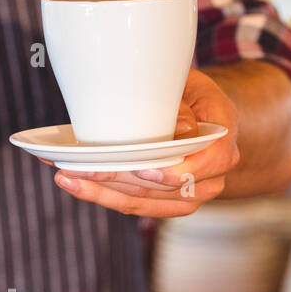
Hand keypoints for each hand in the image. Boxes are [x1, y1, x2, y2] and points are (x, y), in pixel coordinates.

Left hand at [49, 69, 240, 217]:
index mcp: (223, 139)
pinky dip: (103, 196)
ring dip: (102, 192)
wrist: (201, 116)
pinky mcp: (167, 204)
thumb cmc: (191, 95)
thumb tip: (180, 127)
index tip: (144, 170)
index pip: (210, 162)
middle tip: (79, 167)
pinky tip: (76, 184)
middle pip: (165, 189)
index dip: (177, 171)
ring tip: (67, 177)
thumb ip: (183, 103)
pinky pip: (135, 206)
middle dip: (118, 179)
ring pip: (145, 203)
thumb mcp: (190, 85)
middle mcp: (213, 176)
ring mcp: (191, 195)